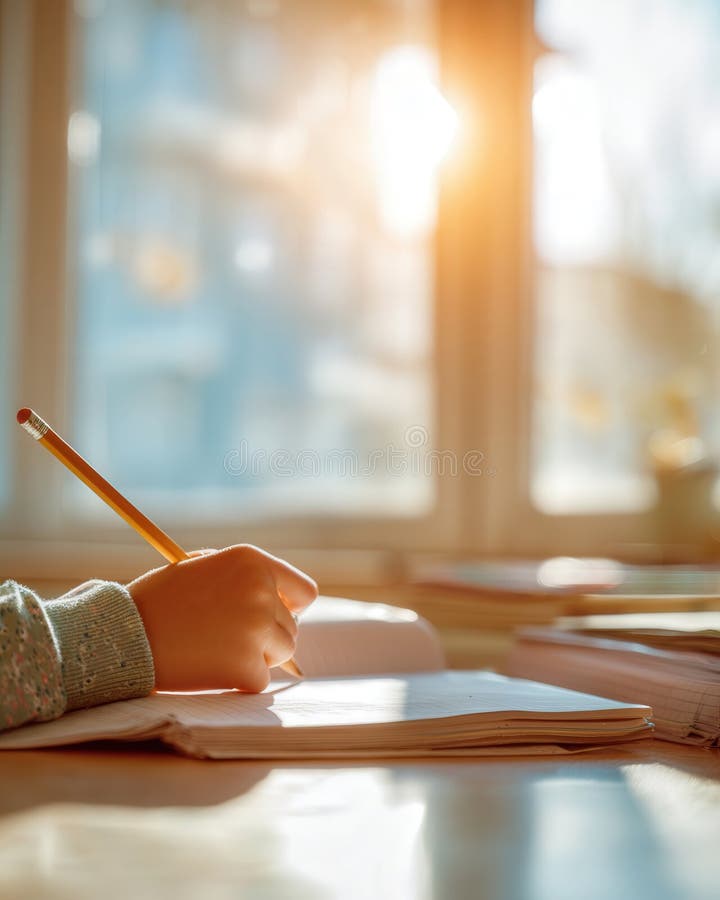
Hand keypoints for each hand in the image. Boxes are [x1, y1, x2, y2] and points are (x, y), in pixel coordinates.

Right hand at [127, 545, 317, 692]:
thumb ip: (243, 578)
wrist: (122, 635)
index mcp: (252, 562)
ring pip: (281, 653)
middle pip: (291, 627)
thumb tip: (280, 600)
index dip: (291, 607)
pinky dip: (238, 681)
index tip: (274, 617)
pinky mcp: (247, 667)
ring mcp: (257, 629)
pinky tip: (207, 668)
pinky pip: (259, 680)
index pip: (304, 592)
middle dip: (265, 636)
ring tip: (215, 650)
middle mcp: (261, 591)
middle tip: (224, 638)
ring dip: (256, 657)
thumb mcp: (202, 568)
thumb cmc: (158, 601)